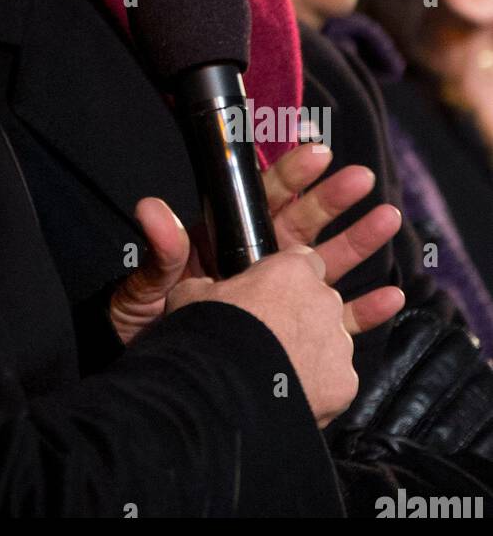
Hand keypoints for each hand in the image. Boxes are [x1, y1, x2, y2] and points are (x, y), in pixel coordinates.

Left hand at [108, 143, 404, 343]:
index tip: (319, 154)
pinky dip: (364, 310)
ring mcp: (279, 300)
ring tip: (389, 218)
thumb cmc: (142, 325)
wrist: (158, 381)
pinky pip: (336, 322)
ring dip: (359, 242)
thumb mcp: (149, 285)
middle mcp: (257, 265)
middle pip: (303, 225)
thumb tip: (151, 207)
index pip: (263, 200)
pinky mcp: (294, 337)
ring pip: (327, 265)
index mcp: (226, 242)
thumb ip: (162, 250)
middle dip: (333, 199)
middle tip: (362, 178)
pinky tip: (393, 297)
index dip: (292, 175)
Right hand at [166, 244, 360, 426]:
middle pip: (320, 301)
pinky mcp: (344, 383)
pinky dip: (317, 386)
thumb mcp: (191, 293)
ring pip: (329, 342)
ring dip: (310, 350)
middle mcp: (324, 301)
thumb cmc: (209, 336)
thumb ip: (211, 284)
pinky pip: (334, 380)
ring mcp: (339, 344)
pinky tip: (287, 392)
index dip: (284, 276)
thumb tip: (208, 288)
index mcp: (292, 271)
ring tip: (276, 370)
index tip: (269, 291)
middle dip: (300, 314)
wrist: (223, 394)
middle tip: (270, 334)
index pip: (302, 260)